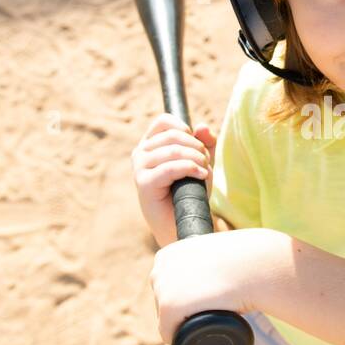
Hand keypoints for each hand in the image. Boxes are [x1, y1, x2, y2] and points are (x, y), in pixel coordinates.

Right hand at [131, 113, 216, 246]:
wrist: (182, 223)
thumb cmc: (189, 192)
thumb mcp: (201, 162)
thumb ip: (205, 143)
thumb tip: (202, 127)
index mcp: (150, 144)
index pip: (164, 121)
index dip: (184, 128)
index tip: (198, 144)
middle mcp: (140, 153)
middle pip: (172, 135)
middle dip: (196, 146)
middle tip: (206, 161)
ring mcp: (139, 168)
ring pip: (173, 150)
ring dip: (196, 158)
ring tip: (204, 170)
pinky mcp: (144, 184)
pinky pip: (170, 168)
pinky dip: (190, 169)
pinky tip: (201, 175)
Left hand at [148, 228, 267, 344]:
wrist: (257, 265)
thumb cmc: (245, 260)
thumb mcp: (216, 255)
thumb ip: (204, 262)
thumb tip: (208, 273)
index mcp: (167, 256)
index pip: (168, 289)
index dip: (186, 298)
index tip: (206, 298)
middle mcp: (159, 269)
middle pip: (163, 305)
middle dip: (185, 311)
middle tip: (212, 306)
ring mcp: (163, 288)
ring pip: (166, 320)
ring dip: (185, 323)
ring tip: (210, 313)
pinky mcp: (169, 306)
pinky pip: (168, 333)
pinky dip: (181, 340)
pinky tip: (199, 332)